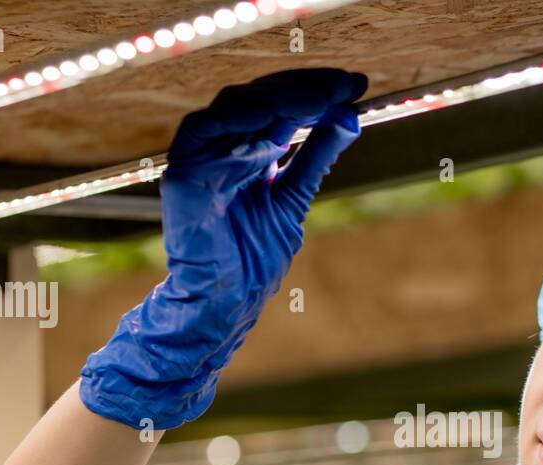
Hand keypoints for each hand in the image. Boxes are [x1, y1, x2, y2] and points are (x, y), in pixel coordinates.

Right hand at [79, 67, 367, 429]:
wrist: (228, 300)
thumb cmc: (255, 258)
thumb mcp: (294, 198)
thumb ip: (316, 156)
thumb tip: (350, 117)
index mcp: (253, 151)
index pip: (285, 105)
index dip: (319, 92)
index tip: (358, 86)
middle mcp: (227, 146)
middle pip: (264, 96)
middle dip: (307, 88)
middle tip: (346, 86)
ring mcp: (204, 156)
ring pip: (236, 104)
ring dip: (280, 97)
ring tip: (319, 98)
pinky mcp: (184, 172)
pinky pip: (201, 130)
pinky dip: (235, 118)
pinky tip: (273, 116)